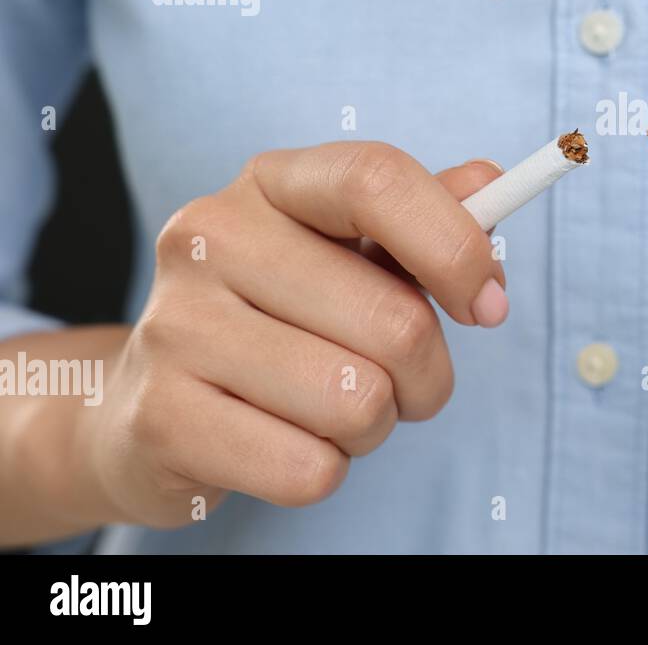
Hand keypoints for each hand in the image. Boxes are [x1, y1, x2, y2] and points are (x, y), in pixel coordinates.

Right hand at [75, 142, 505, 526]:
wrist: (152, 403)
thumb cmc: (282, 317)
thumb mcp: (352, 252)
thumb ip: (428, 217)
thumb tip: (488, 184)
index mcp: (270, 183)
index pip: (376, 181)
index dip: (454, 245)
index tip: (490, 304)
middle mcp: (210, 238)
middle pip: (394, 319)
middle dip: (427, 373)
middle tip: (402, 382)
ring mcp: (176, 326)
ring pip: (359, 402)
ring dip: (374, 425)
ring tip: (333, 409)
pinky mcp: (159, 418)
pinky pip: (309, 469)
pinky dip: (323, 471)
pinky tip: (283, 442)